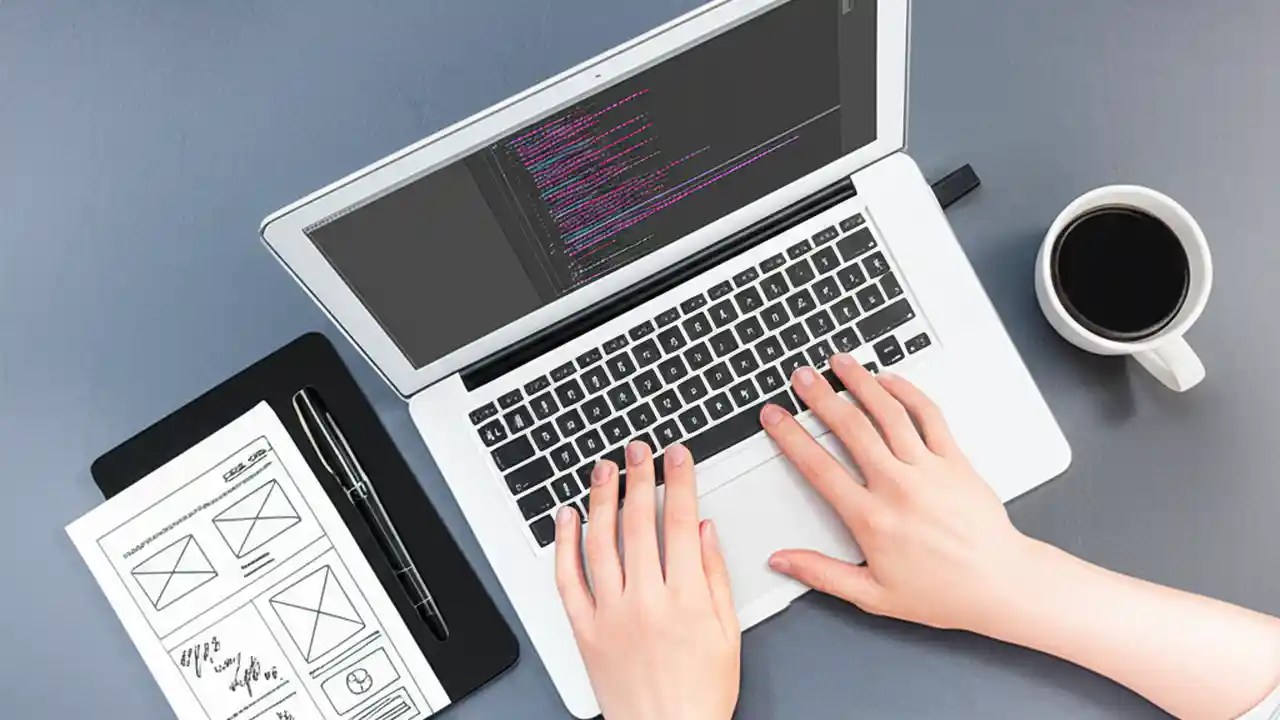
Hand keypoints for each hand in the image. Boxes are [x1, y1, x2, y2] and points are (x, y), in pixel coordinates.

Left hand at [554, 441, 740, 719]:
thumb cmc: (701, 694)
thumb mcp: (728, 633)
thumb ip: (715, 576)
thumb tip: (705, 530)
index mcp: (685, 598)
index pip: (679, 523)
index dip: (679, 482)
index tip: (677, 456)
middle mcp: (644, 601)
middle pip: (638, 523)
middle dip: (639, 478)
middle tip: (637, 450)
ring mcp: (610, 614)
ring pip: (599, 542)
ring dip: (601, 499)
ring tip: (603, 469)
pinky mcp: (584, 630)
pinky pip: (568, 579)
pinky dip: (564, 544)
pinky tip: (567, 517)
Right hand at [762, 354, 1034, 634]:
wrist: (1000, 584)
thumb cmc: (941, 592)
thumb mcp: (872, 595)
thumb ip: (821, 573)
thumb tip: (781, 560)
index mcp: (871, 519)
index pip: (819, 468)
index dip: (791, 438)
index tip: (775, 417)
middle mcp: (898, 487)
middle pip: (851, 429)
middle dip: (821, 397)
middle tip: (802, 377)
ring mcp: (928, 470)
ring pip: (888, 414)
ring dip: (860, 383)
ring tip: (839, 362)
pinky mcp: (955, 462)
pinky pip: (929, 417)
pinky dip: (908, 393)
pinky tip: (889, 379)